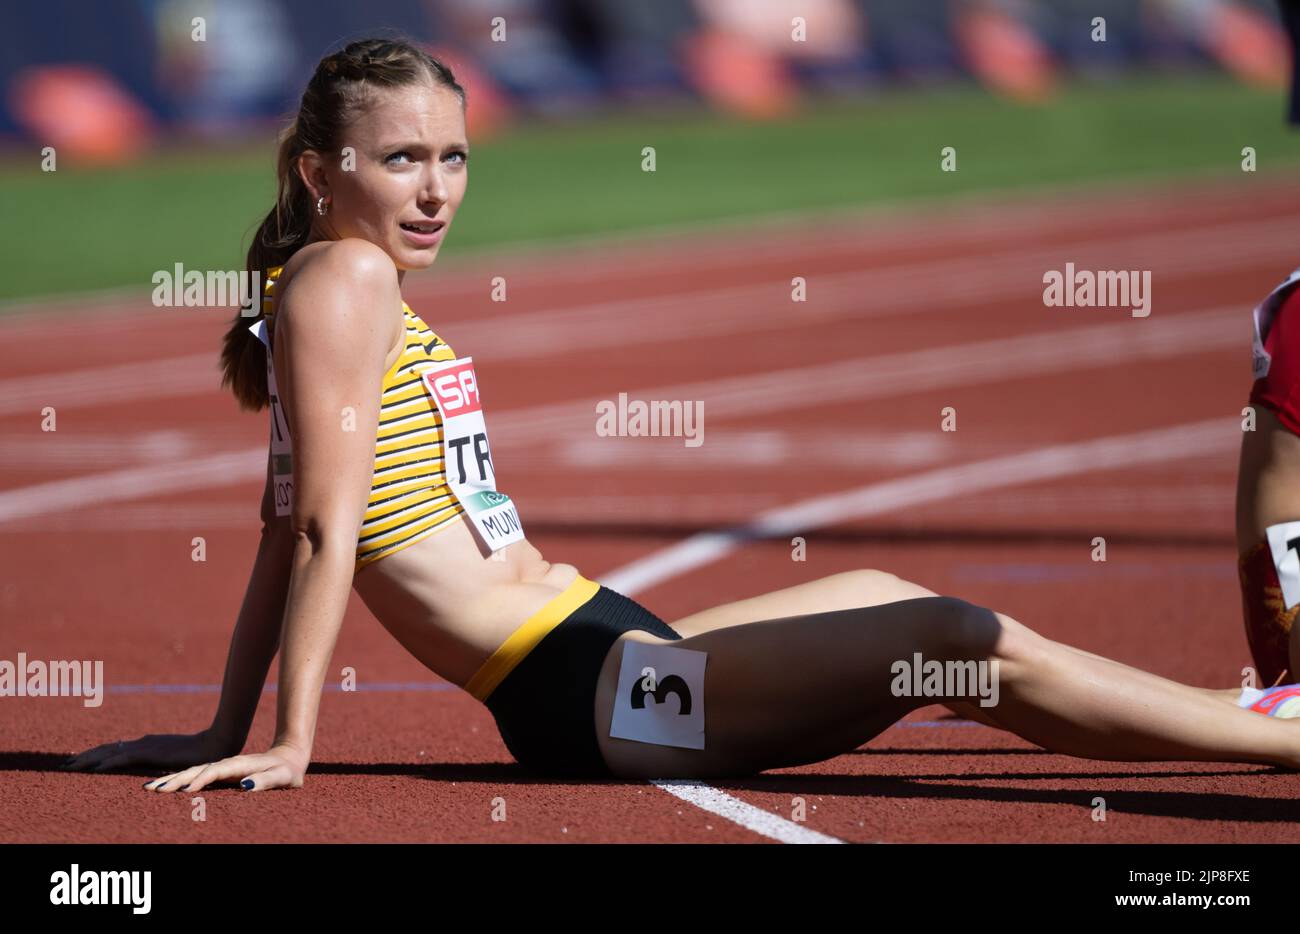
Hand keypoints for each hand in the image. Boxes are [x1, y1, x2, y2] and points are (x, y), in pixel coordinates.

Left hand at [62, 729, 237, 772]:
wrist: (214, 744)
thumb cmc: (197, 753)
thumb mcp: (172, 757)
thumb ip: (158, 760)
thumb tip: (148, 771)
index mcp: (146, 744)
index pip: (115, 748)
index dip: (95, 754)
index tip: (78, 761)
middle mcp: (141, 742)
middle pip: (106, 748)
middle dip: (84, 756)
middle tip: (64, 764)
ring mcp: (145, 745)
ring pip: (109, 751)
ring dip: (88, 759)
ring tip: (70, 766)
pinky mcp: (150, 751)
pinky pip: (123, 757)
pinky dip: (106, 762)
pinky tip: (94, 769)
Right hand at [142, 744, 308, 793]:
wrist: (288, 757)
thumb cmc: (286, 770)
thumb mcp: (282, 776)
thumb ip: (265, 780)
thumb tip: (245, 786)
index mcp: (239, 764)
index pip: (215, 772)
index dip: (200, 780)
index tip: (185, 791)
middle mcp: (225, 764)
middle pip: (196, 771)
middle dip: (175, 780)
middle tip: (152, 789)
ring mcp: (221, 768)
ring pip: (192, 773)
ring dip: (172, 780)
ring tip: (150, 788)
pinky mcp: (219, 773)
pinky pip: (195, 777)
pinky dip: (179, 781)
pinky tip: (164, 786)